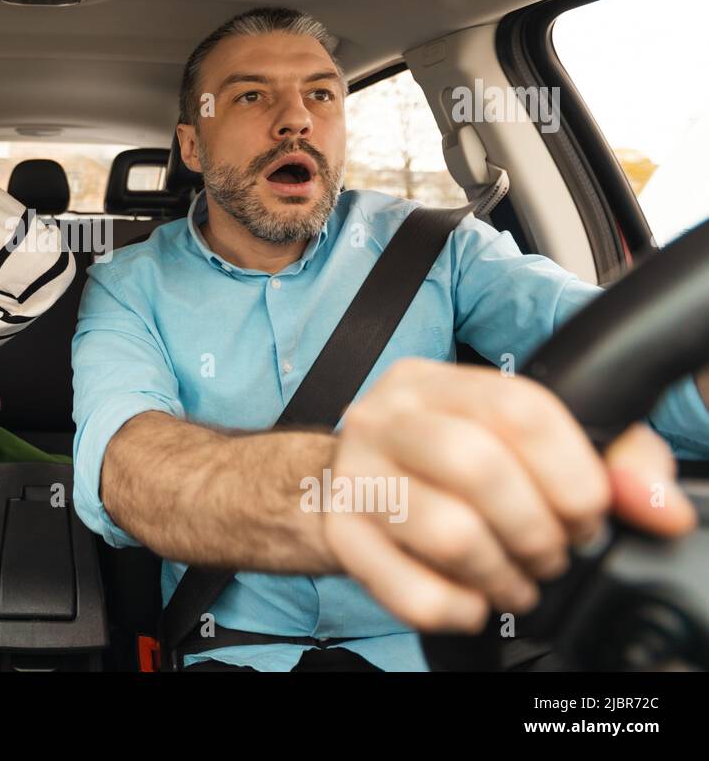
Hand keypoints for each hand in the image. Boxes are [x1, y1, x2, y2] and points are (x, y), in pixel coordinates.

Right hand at [324, 358, 696, 632]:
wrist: (334, 485)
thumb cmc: (438, 464)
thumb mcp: (514, 438)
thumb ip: (606, 457)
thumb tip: (656, 503)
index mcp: (432, 383)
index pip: (516, 406)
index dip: (572, 470)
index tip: (589, 510)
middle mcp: (383, 419)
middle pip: (475, 465)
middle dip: (537, 527)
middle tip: (551, 553)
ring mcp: (354, 478)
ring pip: (448, 533)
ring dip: (503, 574)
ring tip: (516, 581)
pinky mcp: (339, 537)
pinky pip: (412, 591)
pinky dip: (460, 609)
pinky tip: (471, 600)